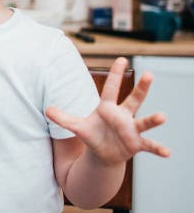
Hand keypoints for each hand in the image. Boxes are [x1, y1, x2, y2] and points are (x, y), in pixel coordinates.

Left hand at [46, 57, 170, 164]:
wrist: (103, 154)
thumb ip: (62, 117)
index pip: (111, 87)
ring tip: (162, 117)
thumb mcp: (76, 126)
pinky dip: (158, 148)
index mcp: (107, 108)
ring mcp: (131, 129)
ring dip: (153, 120)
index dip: (115, 74)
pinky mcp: (136, 144)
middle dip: (141, 88)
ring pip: (144, 121)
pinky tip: (167, 152)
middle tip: (150, 74)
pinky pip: (149, 145)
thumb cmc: (92, 135)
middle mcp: (122, 116)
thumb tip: (46, 109)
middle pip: (133, 99)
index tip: (121, 59)